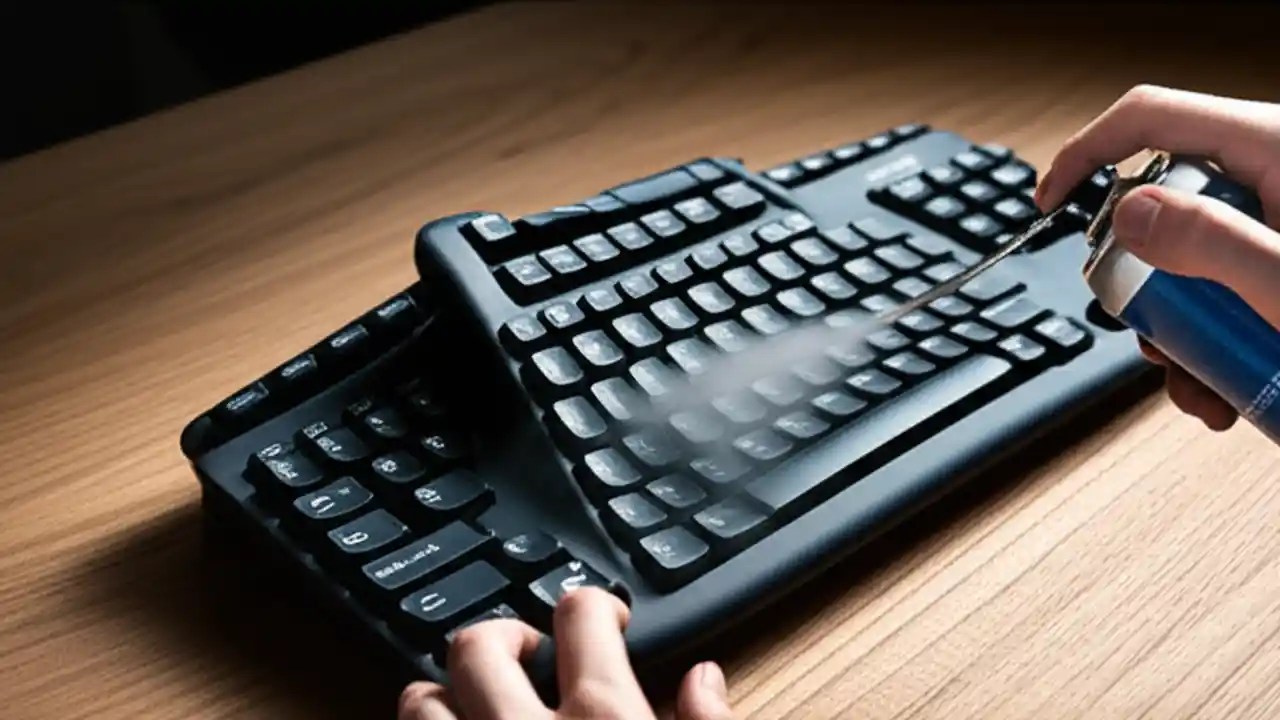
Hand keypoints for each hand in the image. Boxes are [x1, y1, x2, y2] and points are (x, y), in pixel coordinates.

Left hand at [397, 587, 733, 719]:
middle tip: (526, 651)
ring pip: (422, 702)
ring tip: (471, 700)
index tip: (600, 622)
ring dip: (440, 691)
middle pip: (479, 644)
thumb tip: (704, 679)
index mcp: (603, 719)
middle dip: (498, 634)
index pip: (579, 615)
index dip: (590, 604)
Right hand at [1035, 84, 1279, 430]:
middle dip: (1144, 283)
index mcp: (1278, 148)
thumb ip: (1211, 242)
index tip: (1052, 202)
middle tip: (1151, 334)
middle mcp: (1277, 175)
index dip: (1086, 153)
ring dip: (1179, 327)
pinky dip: (1213, 336)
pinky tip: (1225, 384)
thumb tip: (1130, 211)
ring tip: (1198, 384)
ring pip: (1192, 257)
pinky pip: (1228, 283)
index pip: (1150, 117)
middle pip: (1166, 203)